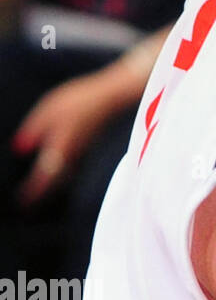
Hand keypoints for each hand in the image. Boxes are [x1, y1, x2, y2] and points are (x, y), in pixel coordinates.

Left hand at [11, 64, 140, 206]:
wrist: (113, 96)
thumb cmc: (81, 101)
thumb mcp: (48, 111)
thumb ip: (33, 130)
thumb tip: (19, 149)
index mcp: (59, 148)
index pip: (43, 176)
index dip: (33, 190)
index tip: (23, 203)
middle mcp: (72, 154)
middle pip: (55, 180)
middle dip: (43, 191)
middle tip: (30, 201)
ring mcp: (82, 149)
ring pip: (64, 173)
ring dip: (53, 182)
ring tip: (41, 187)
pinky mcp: (87, 142)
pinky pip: (71, 163)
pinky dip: (61, 169)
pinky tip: (57, 165)